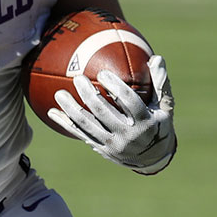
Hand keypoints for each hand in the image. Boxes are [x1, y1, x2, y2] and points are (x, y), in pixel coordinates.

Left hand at [46, 53, 175, 174]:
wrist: (153, 159)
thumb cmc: (159, 125)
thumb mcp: (165, 107)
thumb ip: (161, 83)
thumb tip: (157, 57)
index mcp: (145, 122)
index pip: (129, 102)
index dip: (115, 87)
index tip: (103, 73)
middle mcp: (127, 135)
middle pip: (103, 112)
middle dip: (88, 94)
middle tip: (78, 78)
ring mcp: (112, 144)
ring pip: (87, 125)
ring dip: (71, 109)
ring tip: (59, 94)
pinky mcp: (102, 149)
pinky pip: (80, 134)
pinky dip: (65, 123)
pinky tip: (51, 112)